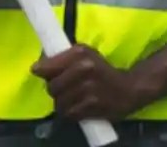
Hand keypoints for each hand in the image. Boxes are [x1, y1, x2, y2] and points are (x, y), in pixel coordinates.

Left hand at [32, 44, 153, 120]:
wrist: (130, 88)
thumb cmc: (103, 71)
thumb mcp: (86, 56)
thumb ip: (62, 59)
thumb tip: (36, 68)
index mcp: (81, 53)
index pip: (46, 66)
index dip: (43, 71)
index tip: (46, 73)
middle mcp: (84, 68)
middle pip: (52, 87)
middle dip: (56, 89)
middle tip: (67, 87)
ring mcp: (88, 88)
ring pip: (59, 102)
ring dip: (64, 103)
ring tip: (74, 98)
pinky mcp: (91, 106)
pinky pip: (69, 113)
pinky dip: (72, 112)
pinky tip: (80, 106)